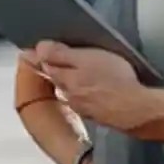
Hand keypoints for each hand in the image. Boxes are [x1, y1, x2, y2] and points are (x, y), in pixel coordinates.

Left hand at [28, 40, 163, 132]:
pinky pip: (81, 100)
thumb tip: (38, 48)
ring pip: (67, 90)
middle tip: (48, 57)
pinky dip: (80, 92)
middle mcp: (67, 94)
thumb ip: (61, 54)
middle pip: (54, 78)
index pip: (44, 64)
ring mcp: (80, 106)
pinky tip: (89, 90)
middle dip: (51, 68)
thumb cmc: (114, 78)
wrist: (135, 110)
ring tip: (72, 72)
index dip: (37, 56)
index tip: (28, 51)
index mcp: (64, 77)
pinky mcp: (94, 115)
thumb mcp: (88, 58)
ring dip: (66, 81)